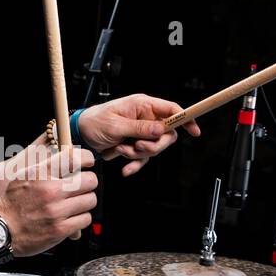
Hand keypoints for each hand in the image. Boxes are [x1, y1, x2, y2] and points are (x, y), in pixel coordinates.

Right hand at [0, 147, 96, 255]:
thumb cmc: (11, 203)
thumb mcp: (22, 176)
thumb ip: (44, 166)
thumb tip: (68, 157)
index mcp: (40, 173)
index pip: (74, 157)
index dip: (87, 159)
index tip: (88, 163)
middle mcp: (50, 191)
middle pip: (90, 180)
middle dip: (88, 184)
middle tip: (81, 188)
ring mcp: (56, 211)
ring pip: (90, 200)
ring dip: (84, 203)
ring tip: (73, 205)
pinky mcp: (60, 229)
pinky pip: (85, 219)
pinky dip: (80, 219)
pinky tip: (71, 218)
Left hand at [77, 94, 201, 176]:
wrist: (81, 134)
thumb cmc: (95, 122)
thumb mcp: (116, 125)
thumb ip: (139, 128)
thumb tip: (161, 129)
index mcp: (143, 105)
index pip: (172, 109)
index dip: (186, 118)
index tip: (194, 131)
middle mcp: (145, 118)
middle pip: (167, 134)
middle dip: (154, 145)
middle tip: (137, 146)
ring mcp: (141, 132)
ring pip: (155, 148)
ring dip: (139, 154)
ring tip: (121, 149)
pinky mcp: (135, 145)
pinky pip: (143, 158)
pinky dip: (135, 164)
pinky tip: (125, 169)